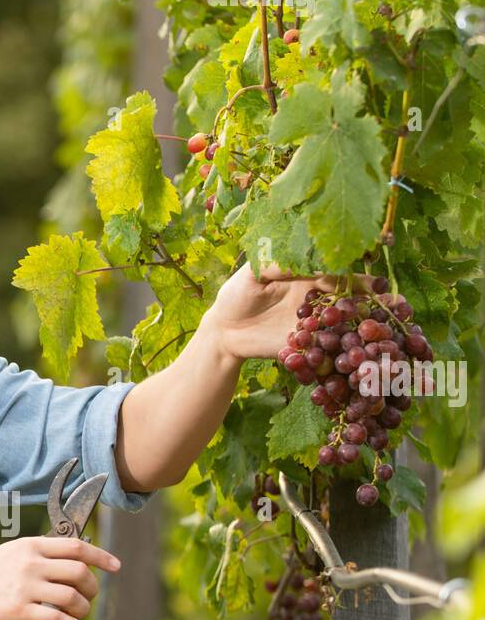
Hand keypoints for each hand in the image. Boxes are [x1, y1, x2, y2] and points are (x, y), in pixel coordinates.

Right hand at [0, 535, 120, 619]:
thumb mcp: (10, 555)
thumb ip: (38, 556)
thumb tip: (71, 562)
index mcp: (30, 546)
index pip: (76, 546)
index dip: (101, 556)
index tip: (115, 566)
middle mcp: (30, 563)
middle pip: (79, 571)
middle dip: (93, 586)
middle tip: (91, 596)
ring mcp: (25, 586)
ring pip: (73, 597)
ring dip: (84, 609)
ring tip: (81, 616)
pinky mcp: (20, 611)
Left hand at [202, 262, 377, 362]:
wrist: (224, 332)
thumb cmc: (237, 295)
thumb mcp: (254, 274)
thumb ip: (278, 265)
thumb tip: (307, 264)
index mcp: (309, 278)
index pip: (340, 275)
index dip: (360, 277)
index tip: (377, 280)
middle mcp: (318, 302)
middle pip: (351, 300)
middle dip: (374, 302)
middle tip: (396, 305)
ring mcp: (314, 326)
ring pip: (345, 325)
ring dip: (367, 328)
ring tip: (388, 330)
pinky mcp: (306, 348)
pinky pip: (328, 350)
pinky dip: (345, 353)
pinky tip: (362, 356)